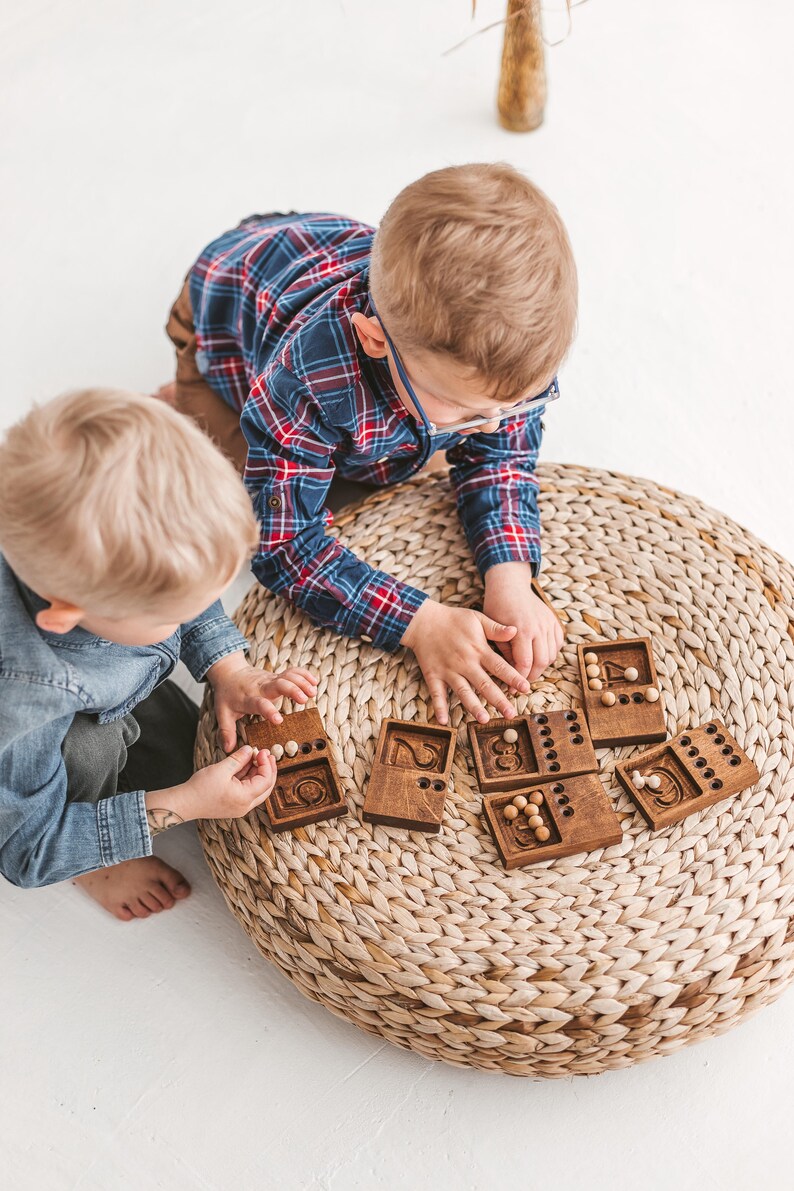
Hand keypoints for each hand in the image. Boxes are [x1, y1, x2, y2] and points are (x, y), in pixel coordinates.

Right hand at [145, 743, 275, 829]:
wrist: (184, 803)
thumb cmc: (200, 788)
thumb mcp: (221, 769)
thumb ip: (238, 759)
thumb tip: (250, 749)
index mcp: (245, 798)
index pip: (266, 781)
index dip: (267, 764)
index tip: (262, 751)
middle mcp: (245, 806)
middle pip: (266, 787)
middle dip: (268, 769)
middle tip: (266, 754)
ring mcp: (240, 806)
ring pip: (257, 788)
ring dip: (258, 772)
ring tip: (255, 756)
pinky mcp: (233, 804)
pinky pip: (247, 790)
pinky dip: (248, 777)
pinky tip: (246, 764)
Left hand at [206, 651, 318, 752]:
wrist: (229, 672)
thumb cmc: (227, 695)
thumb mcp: (223, 713)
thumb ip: (226, 731)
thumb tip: (228, 749)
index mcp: (249, 698)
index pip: (260, 704)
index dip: (269, 711)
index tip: (279, 720)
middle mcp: (261, 687)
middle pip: (278, 684)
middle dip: (292, 690)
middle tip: (304, 699)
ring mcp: (270, 680)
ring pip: (288, 676)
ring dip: (301, 682)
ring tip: (313, 692)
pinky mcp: (276, 675)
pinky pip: (292, 671)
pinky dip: (303, 674)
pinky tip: (314, 681)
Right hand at [401, 599, 530, 724]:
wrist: (423, 621)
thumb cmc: (453, 619)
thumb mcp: (477, 618)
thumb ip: (496, 628)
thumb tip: (516, 631)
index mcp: (478, 649)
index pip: (500, 666)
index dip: (514, 677)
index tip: (527, 688)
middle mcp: (465, 663)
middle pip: (484, 684)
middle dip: (499, 700)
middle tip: (511, 714)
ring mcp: (448, 671)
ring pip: (463, 692)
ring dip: (473, 706)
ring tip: (484, 719)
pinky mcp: (433, 675)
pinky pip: (436, 694)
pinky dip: (439, 707)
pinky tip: (444, 721)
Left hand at [483, 562, 562, 680]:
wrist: (510, 585)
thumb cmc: (497, 607)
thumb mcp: (492, 629)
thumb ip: (503, 651)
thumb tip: (509, 673)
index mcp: (521, 630)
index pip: (524, 663)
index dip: (518, 678)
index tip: (511, 687)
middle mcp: (539, 627)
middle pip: (541, 662)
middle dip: (531, 676)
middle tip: (521, 683)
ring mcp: (548, 624)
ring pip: (551, 655)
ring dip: (541, 667)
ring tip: (528, 671)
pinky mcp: (554, 622)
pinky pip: (557, 645)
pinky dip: (550, 654)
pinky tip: (538, 657)